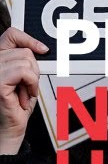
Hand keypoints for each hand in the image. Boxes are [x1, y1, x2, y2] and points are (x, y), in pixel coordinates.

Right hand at [0, 28, 47, 154]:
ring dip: (33, 78)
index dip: (28, 39)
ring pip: (26, 60)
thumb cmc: (16, 105)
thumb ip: (24, 61)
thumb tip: (40, 48)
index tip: (42, 50)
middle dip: (34, 69)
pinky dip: (31, 83)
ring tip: (25, 91)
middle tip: (27, 85)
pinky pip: (24, 71)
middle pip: (24, 50)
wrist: (9, 128)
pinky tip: (25, 94)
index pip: (10, 35)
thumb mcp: (23, 77)